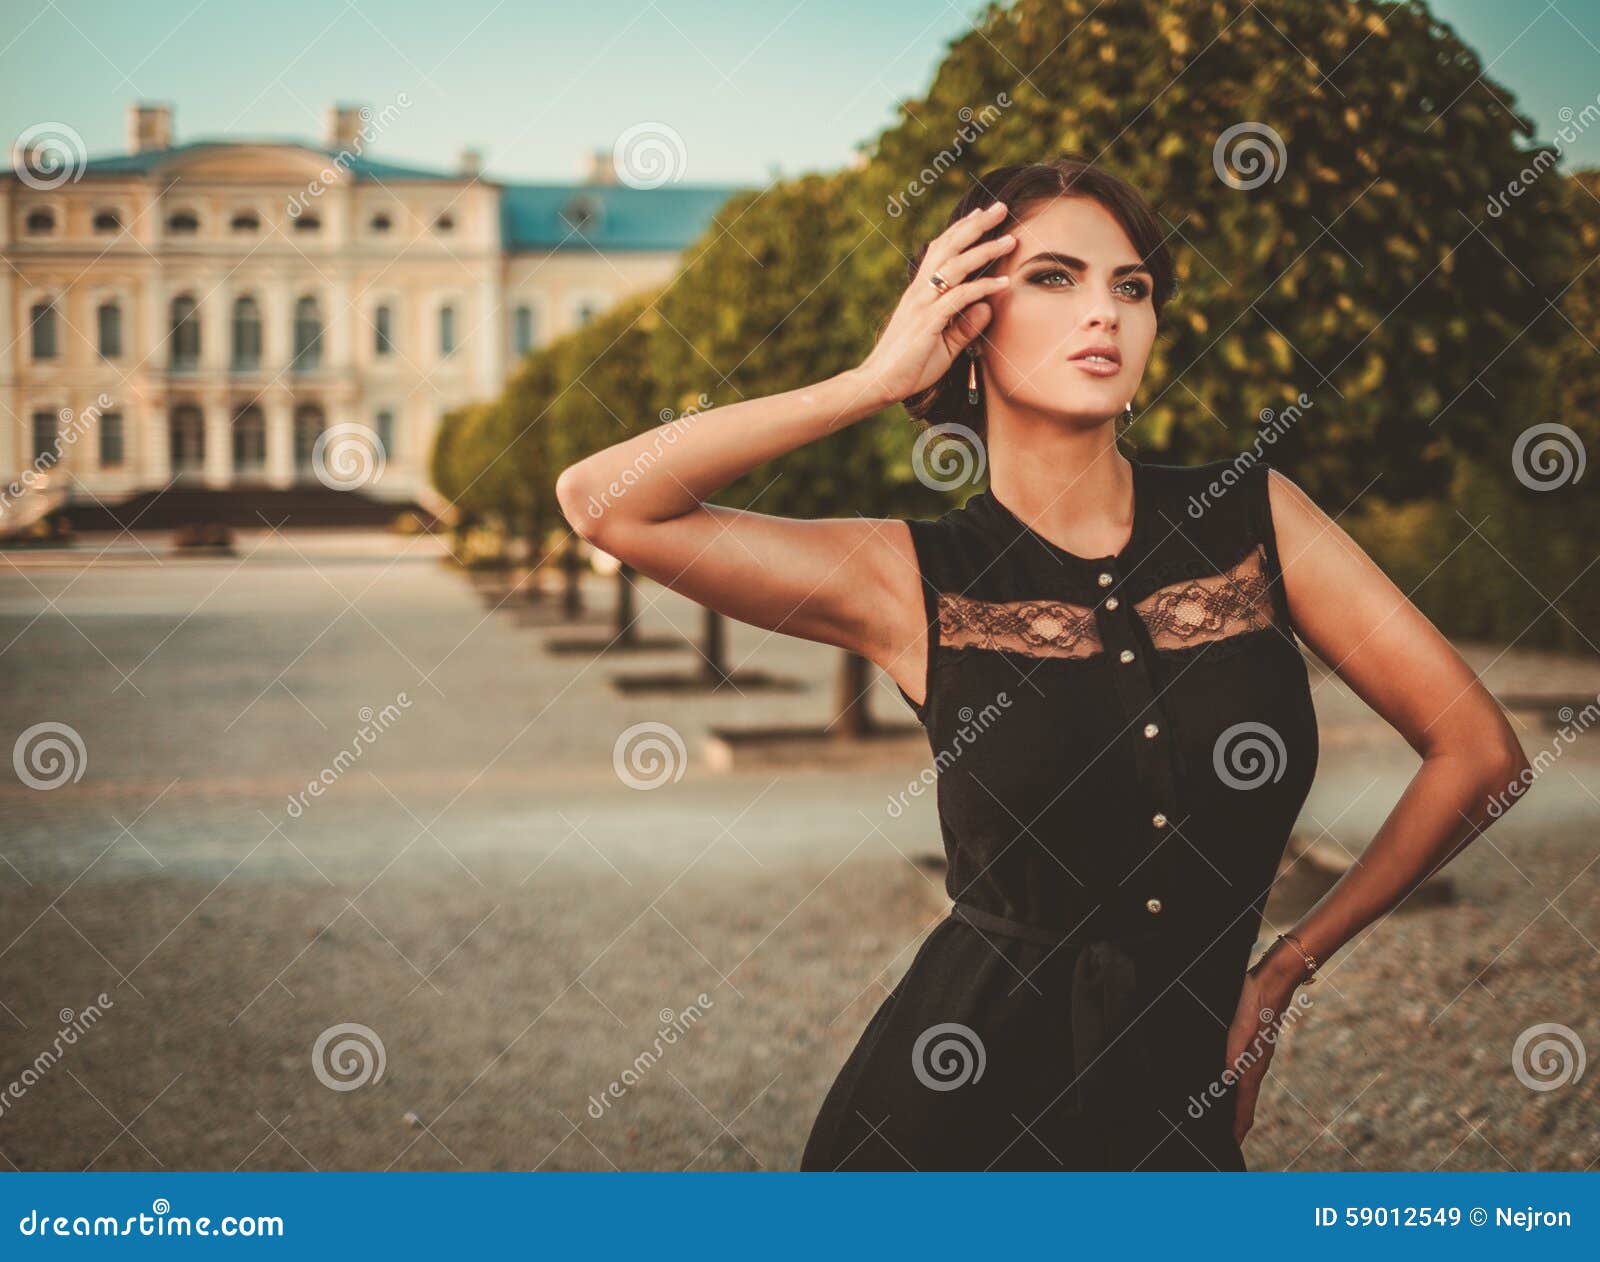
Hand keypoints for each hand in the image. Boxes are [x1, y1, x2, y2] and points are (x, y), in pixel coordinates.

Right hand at [853, 201, 1016, 407]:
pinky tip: (1003, 284)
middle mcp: (920, 292)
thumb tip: (988, 308)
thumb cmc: (908, 366)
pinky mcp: (928, 322)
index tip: (981, 214)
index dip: (961, 230)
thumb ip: (965, 326)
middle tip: (1001, 207)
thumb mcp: (943, 344)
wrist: (877, 383)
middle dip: (976, 225)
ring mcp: (923, 305)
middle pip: (949, 247)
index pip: (940, 250)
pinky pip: (958, 298)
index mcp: (920, 292)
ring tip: (1010, 240)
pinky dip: (982, 289)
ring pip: (956, 266)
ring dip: (984, 250)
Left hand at [1224, 947, 1304, 1145]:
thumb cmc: (1257, 1001)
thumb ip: (1236, 1051)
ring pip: (1244, 1087)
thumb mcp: (1242, 1026)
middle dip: (1237, 1121)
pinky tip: (1230, 1082)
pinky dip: (1237, 1086)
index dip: (1237, 1125)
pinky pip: (1243, 1072)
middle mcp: (1256, 1063)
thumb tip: (1230, 1078)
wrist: (1275, 978)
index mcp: (1253, 1064)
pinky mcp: (1254, 1043)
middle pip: (1245, 1101)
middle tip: (1226, 1140)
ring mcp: (1257, 1054)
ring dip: (1236, 1105)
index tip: (1231, 1145)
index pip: (1244, 1103)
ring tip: (1227, 1119)